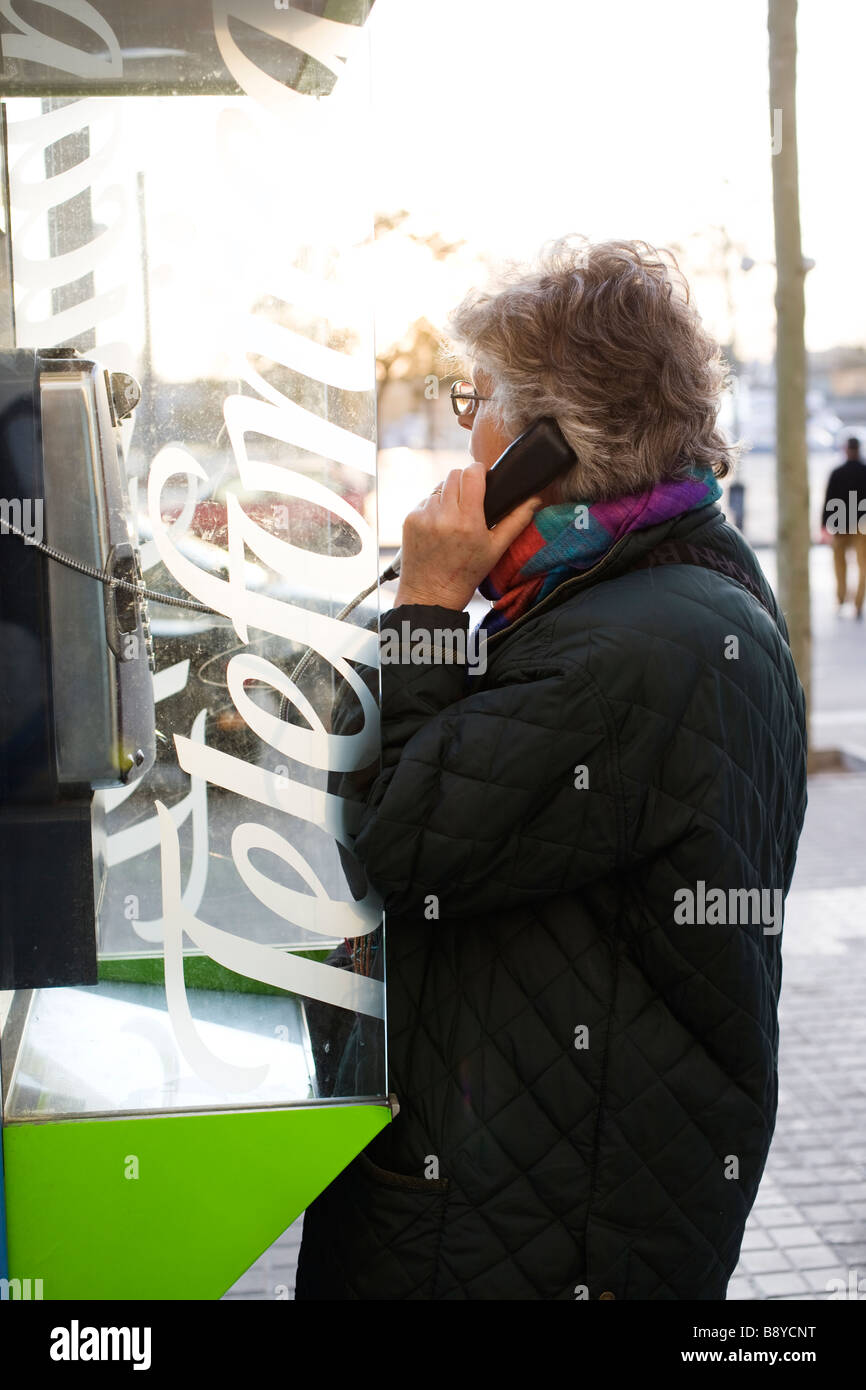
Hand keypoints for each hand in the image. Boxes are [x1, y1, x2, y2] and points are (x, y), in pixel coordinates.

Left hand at [394, 459, 543, 610]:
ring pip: (439, 487)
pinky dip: (434, 507)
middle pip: (455, 475)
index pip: (471, 474)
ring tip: (455, 517)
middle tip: (471, 499)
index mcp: (467, 521)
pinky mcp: (410, 519)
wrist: (431, 594)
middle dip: (465, 481)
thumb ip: (516, 521)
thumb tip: (534, 500)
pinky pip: (426, 500)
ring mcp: (424, 516)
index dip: (479, 471)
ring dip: (449, 495)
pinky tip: (439, 526)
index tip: (483, 477)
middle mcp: (443, 515)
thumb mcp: (496, 549)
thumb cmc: (466, 574)